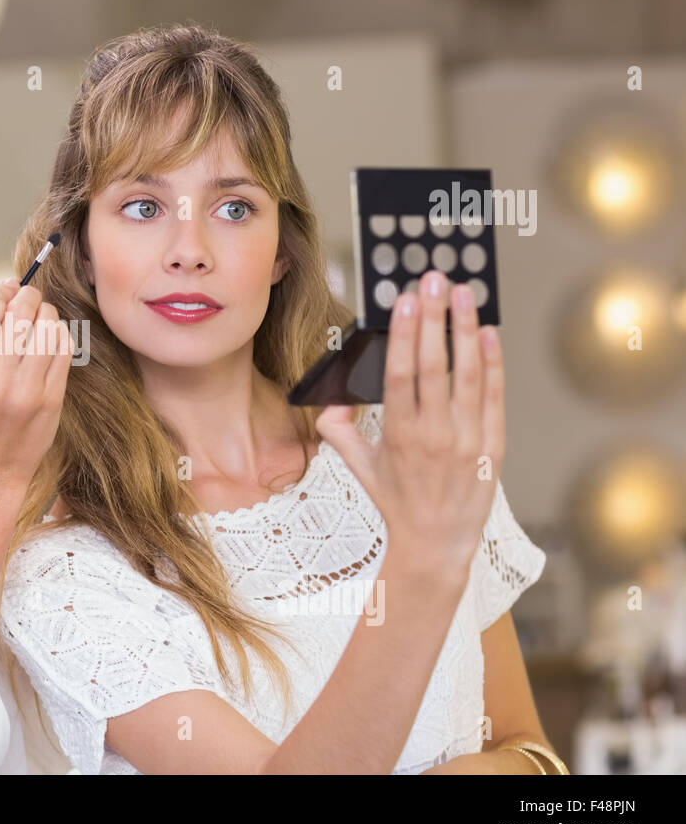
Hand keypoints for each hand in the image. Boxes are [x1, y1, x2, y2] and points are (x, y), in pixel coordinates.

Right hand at [0, 277, 72, 482]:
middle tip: (28, 302)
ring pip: (47, 325)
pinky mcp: (52, 399)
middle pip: (21, 311)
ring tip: (39, 323)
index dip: (1, 290)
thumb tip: (11, 289)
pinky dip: (59, 335)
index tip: (8, 290)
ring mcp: (26, 389)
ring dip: (46, 315)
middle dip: (28, 297)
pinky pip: (63, 348)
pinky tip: (51, 341)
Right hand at [314, 269, 504, 583]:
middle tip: (434, 281)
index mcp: (398, 435)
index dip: (403, 334)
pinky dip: (494, 362)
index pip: (400, 375)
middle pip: (434, 366)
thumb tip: (329, 401)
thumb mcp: (359, 467)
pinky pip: (495, 395)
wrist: (436, 542)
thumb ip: (339, 431)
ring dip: (466, 330)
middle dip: (433, 318)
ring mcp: (468, 439)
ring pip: (470, 374)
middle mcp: (435, 435)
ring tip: (465, 294)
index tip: (405, 301)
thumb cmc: (396, 501)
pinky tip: (488, 332)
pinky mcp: (493, 445)